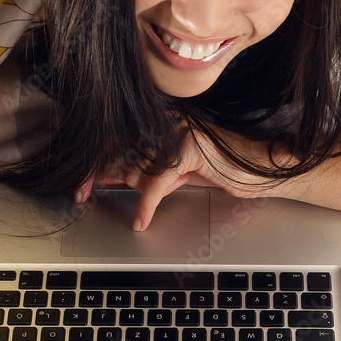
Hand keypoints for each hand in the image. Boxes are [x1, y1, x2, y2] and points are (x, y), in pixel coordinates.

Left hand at [78, 127, 282, 231]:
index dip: (96, 161)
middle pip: (119, 149)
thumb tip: (112, 176)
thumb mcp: (177, 171)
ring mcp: (178, 131)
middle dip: (100, 175)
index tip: (81, 183)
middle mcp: (167, 121)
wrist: (260, 169)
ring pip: (136, 166)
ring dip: (131, 190)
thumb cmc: (221, 169)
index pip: (117, 138)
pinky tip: (142, 219)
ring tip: (134, 210)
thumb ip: (147, 170)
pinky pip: (157, 181)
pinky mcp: (190, 148)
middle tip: (83, 195)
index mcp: (161, 121)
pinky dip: (146, 203)